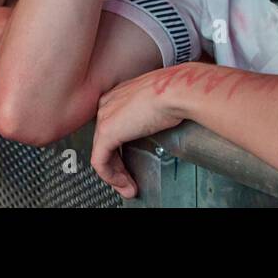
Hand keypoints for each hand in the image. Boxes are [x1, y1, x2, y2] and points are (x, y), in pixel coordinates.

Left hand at [90, 66, 187, 198]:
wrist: (177, 90)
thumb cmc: (176, 91)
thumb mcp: (159, 102)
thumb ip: (151, 112)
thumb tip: (156, 125)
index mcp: (120, 94)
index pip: (113, 127)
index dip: (120, 148)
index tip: (132, 161)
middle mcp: (108, 103)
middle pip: (105, 141)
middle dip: (117, 164)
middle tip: (130, 180)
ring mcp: (105, 116)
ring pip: (102, 153)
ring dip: (115, 175)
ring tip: (129, 187)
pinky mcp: (107, 132)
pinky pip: (100, 162)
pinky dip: (111, 177)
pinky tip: (124, 183)